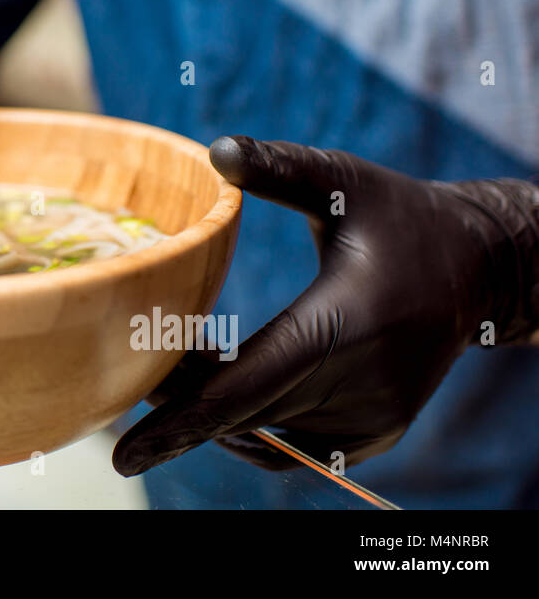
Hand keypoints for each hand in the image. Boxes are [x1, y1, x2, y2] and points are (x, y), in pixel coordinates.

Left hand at [113, 136, 538, 475]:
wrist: (476, 270)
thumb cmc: (399, 215)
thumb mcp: (341, 179)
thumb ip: (279, 166)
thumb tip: (216, 149)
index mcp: (345, 322)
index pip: (246, 387)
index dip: (180, 419)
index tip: (123, 451)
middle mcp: (359, 385)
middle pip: (239, 413)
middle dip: (176, 399)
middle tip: (132, 364)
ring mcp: (369, 419)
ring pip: (258, 430)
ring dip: (212, 404)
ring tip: (184, 352)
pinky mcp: (371, 436)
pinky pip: (288, 444)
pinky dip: (249, 419)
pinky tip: (226, 376)